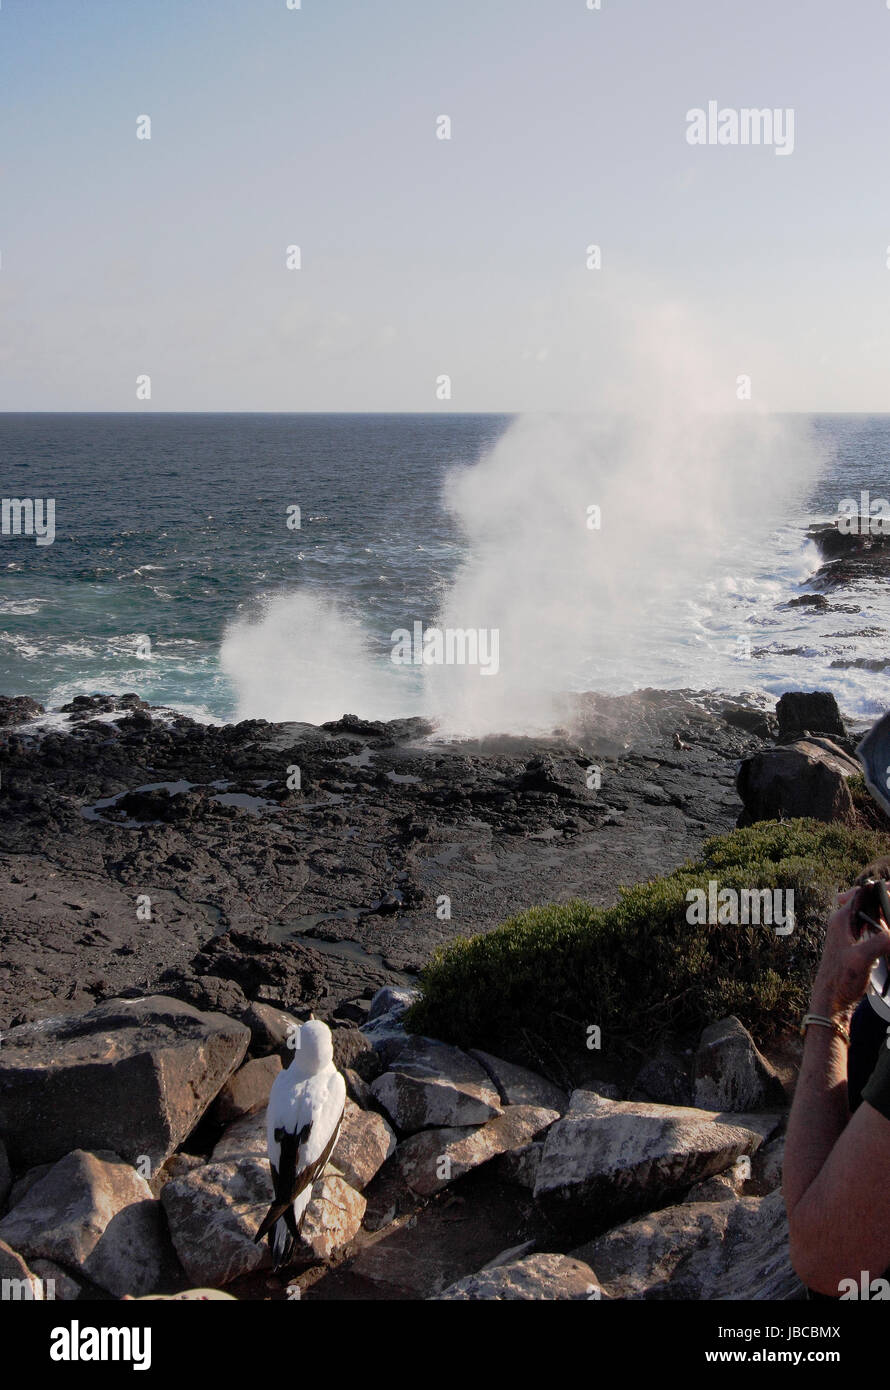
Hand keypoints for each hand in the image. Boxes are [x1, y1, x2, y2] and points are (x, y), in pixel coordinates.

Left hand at [810, 887, 889, 1020]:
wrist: (831, 1003)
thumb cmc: (840, 981)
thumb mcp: (861, 960)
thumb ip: (879, 942)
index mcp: (842, 918)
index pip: (864, 893)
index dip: (881, 890)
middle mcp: (844, 922)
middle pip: (869, 901)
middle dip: (885, 903)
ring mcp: (849, 933)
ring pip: (872, 915)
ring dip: (884, 916)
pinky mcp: (856, 945)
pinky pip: (873, 928)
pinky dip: (883, 929)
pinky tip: (888, 936)